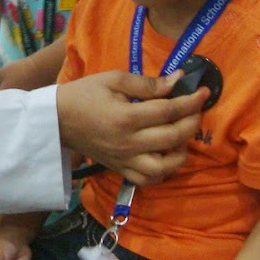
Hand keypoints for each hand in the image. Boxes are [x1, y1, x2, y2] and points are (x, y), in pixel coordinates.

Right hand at [56, 71, 208, 185]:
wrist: (56, 120)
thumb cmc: (84, 94)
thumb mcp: (114, 79)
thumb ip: (147, 83)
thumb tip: (178, 80)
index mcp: (126, 117)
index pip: (169, 111)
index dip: (191, 101)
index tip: (203, 92)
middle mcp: (128, 143)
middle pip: (172, 137)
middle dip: (192, 121)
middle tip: (196, 110)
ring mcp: (125, 160)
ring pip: (164, 166)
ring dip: (181, 151)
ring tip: (181, 135)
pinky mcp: (120, 169)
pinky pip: (148, 179)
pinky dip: (163, 171)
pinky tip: (165, 154)